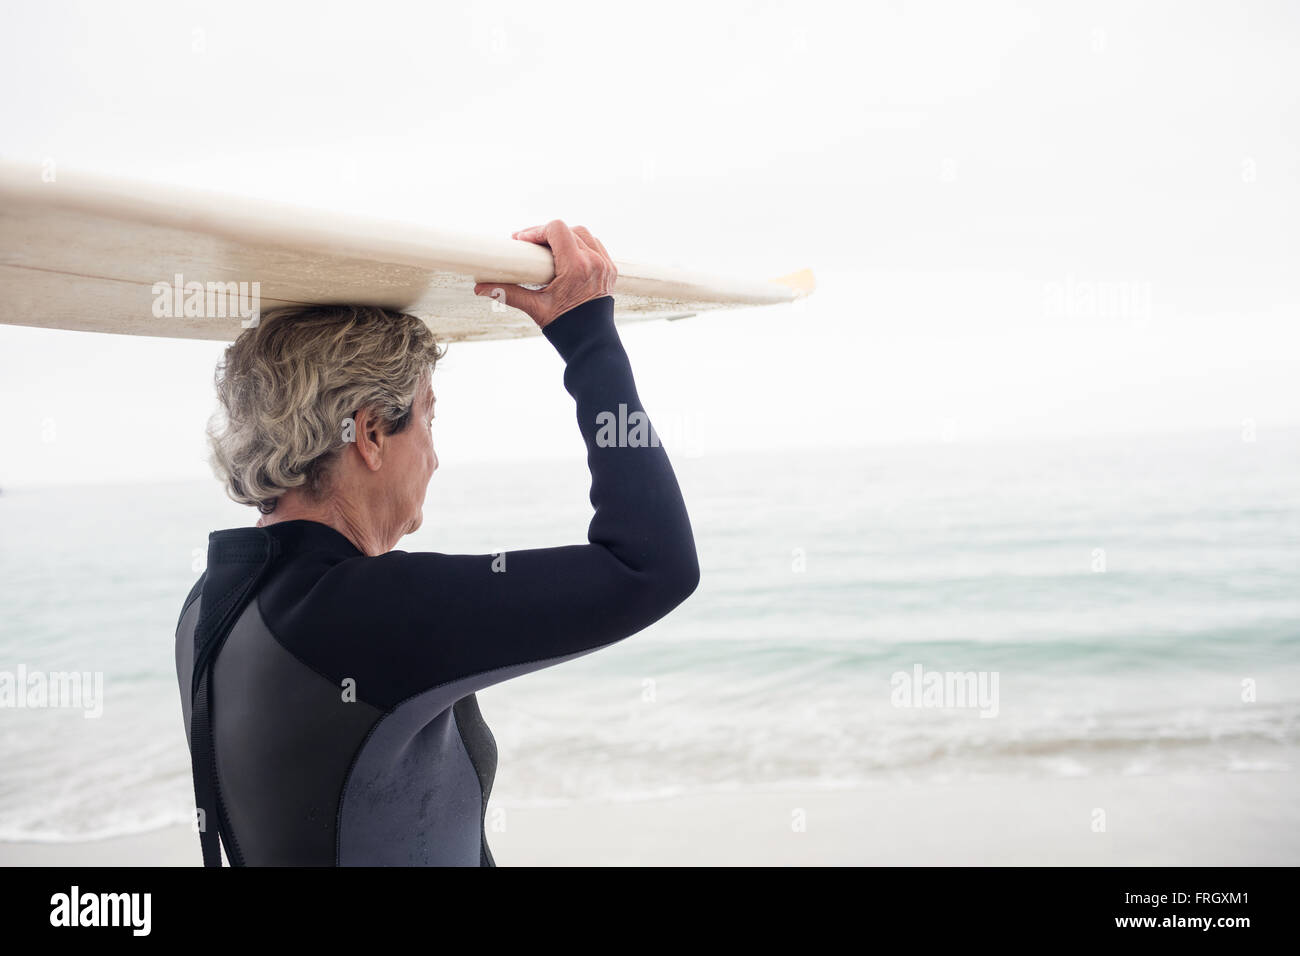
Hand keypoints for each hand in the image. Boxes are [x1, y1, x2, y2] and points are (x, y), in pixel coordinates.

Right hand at [475, 220, 616, 328]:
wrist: (592, 344)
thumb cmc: (565, 328)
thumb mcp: (536, 309)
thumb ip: (509, 294)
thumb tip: (480, 288)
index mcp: (576, 268)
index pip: (557, 230)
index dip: (536, 231)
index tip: (522, 241)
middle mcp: (593, 262)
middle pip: (569, 230)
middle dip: (546, 234)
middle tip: (529, 245)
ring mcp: (604, 265)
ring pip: (584, 235)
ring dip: (565, 237)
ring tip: (547, 248)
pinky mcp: (610, 270)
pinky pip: (596, 246)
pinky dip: (581, 245)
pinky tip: (566, 254)